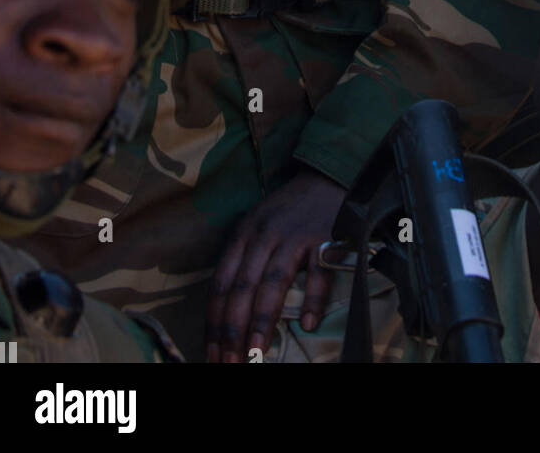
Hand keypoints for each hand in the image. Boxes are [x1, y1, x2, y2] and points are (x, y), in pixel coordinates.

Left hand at [206, 167, 346, 362]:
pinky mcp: (324, 237)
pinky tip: (308, 324)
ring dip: (262, 320)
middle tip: (229, 363)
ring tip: (257, 352)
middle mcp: (264, 235)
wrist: (326, 177)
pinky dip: (313, 299)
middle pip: (242, 287)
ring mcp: (294, 236)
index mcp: (243, 235)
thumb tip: (228, 313)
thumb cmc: (288, 211)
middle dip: (233, 329)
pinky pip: (317, 272)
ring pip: (272, 282)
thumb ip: (244, 262)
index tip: (212, 353)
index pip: (221, 283)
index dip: (214, 321)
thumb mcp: (256, 227)